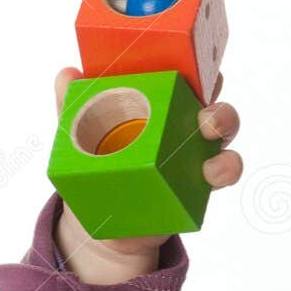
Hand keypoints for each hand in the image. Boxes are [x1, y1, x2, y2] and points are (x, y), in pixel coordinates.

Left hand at [51, 65, 243, 283]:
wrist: (94, 219)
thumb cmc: (96, 162)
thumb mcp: (80, 133)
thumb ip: (73, 104)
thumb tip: (66, 74)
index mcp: (163, 108)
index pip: (191, 84)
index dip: (202, 74)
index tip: (201, 72)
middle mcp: (186, 130)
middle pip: (217, 113)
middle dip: (219, 113)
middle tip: (204, 118)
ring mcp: (195, 159)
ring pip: (225, 143)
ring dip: (223, 145)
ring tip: (209, 149)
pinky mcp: (196, 188)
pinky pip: (223, 176)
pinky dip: (224, 172)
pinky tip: (209, 176)